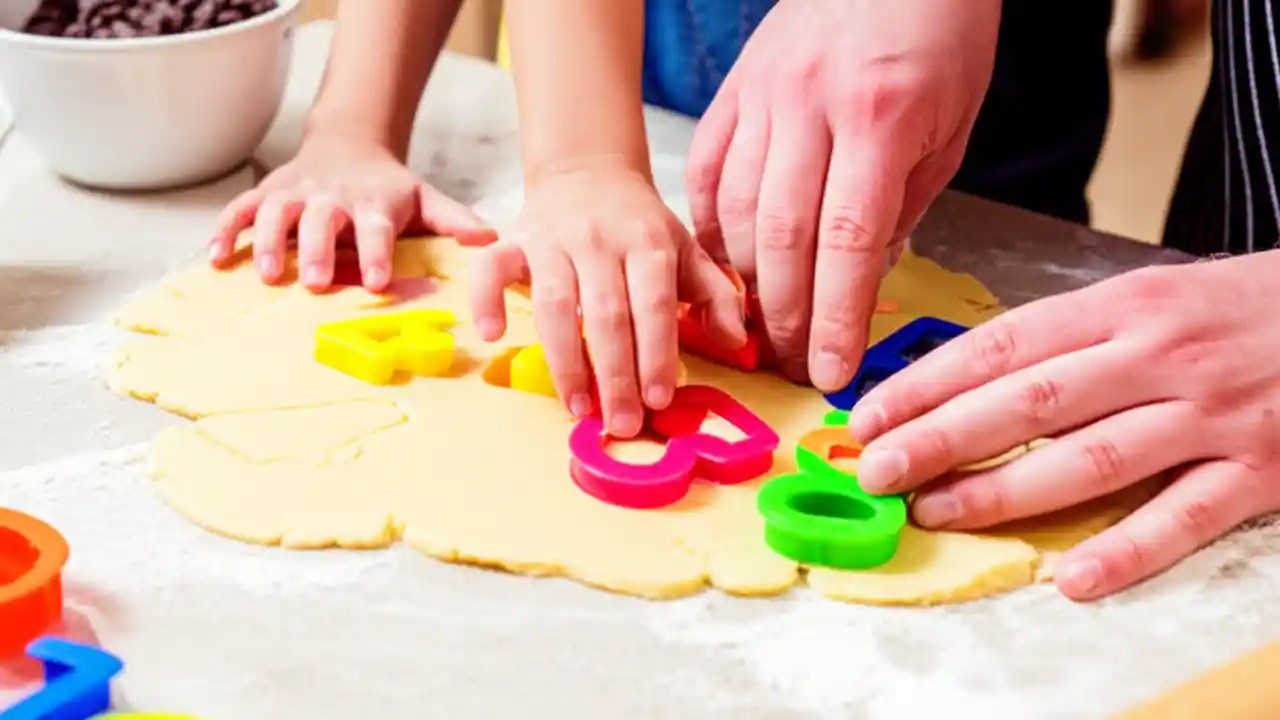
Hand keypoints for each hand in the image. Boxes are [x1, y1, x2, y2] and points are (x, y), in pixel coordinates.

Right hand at [209, 131, 492, 291]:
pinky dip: (224, 231)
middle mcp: (330, 198)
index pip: (376, 229)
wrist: (348, 145)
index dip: (375, 254)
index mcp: (371, 204)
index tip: (376, 282)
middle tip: (316, 282)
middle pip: (322, 222)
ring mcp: (294, 195)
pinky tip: (216, 258)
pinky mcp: (265, 195)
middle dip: (318, 250)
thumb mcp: (424, 198)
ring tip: (266, 274)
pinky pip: (239, 211)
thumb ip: (454, 220)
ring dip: (268, 242)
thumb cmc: (388, 187)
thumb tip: (492, 239)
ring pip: (274, 214)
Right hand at [470, 159, 745, 436]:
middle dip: (614, 374)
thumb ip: (715, 294)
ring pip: (554, 303)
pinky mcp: (514, 240)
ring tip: (576, 408)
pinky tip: (493, 335)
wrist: (588, 170)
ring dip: (564, 360)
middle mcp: (600, 238)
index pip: (652, 303)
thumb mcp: (686, 249)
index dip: (655, 354)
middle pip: (606, 313)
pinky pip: (492, 268)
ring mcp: (553, 239)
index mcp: (647, 241)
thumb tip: (736, 341)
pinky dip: (488, 299)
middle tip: (621, 423)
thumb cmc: (640, 224)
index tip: (657, 400)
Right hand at [686, 0, 999, 388]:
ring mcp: (762, 98)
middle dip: (788, 316)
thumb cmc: (939, 39)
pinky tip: (726, 264)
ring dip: (745, 281)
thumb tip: (858, 278)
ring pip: (734, 210)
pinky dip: (710, 228)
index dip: (836, 317)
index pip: (848, 242)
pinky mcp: (733, 92)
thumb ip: (904, 206)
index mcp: (880, 119)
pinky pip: (704, 173)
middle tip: (795, 364)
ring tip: (762, 325)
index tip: (832, 371)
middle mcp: (810, 108)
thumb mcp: (951, 127)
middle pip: (782, 237)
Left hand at [847, 253, 1279, 599]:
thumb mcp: (1148, 296)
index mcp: (1123, 306)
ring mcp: (1209, 415)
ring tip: (939, 512)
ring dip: (1006, 492)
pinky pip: (1185, 517)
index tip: (871, 413)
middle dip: (943, 437)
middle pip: (1031, 401)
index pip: (1003, 345)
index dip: (929, 382)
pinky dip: (1129, 550)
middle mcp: (1158, 356)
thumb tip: (966, 377)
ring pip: (1092, 458)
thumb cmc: (1236, 309)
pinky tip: (1075, 578)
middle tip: (879, 469)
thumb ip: (1068, 336)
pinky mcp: (1260, 471)